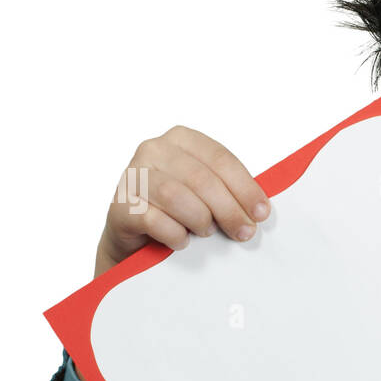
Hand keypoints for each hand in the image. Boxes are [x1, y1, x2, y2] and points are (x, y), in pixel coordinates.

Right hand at [94, 125, 269, 278]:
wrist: (135, 235)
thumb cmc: (178, 210)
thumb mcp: (206, 192)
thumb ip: (229, 191)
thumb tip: (260, 210)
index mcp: (181, 139)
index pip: (220, 159)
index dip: (245, 188)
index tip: (261, 214)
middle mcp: (154, 150)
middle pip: (201, 179)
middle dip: (229, 209)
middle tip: (244, 232)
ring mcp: (133, 175)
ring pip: (176, 196)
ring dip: (200, 220)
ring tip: (207, 232)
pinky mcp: (120, 205)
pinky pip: (153, 220)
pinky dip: (175, 234)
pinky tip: (182, 241)